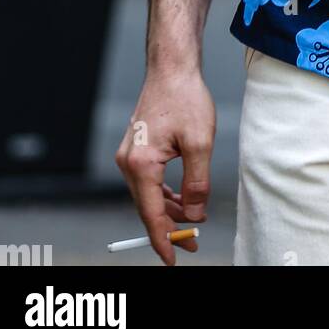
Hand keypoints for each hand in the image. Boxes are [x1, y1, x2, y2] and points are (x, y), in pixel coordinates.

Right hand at [115, 66, 215, 264]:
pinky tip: (180, 199)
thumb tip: (194, 215)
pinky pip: (148, 182)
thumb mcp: (200, 143)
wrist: (171, 68)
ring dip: (168, 210)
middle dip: (169, 228)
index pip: (151, 214)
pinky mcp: (135, 150)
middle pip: (147, 208)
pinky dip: (163, 193)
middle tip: (191, 244)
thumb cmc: (185, 98)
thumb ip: (196, 183)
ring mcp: (128, 156)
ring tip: (192, 222)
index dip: (164, 240)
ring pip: (148, 196)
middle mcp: (128, 163)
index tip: (174, 260)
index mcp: (141, 164)